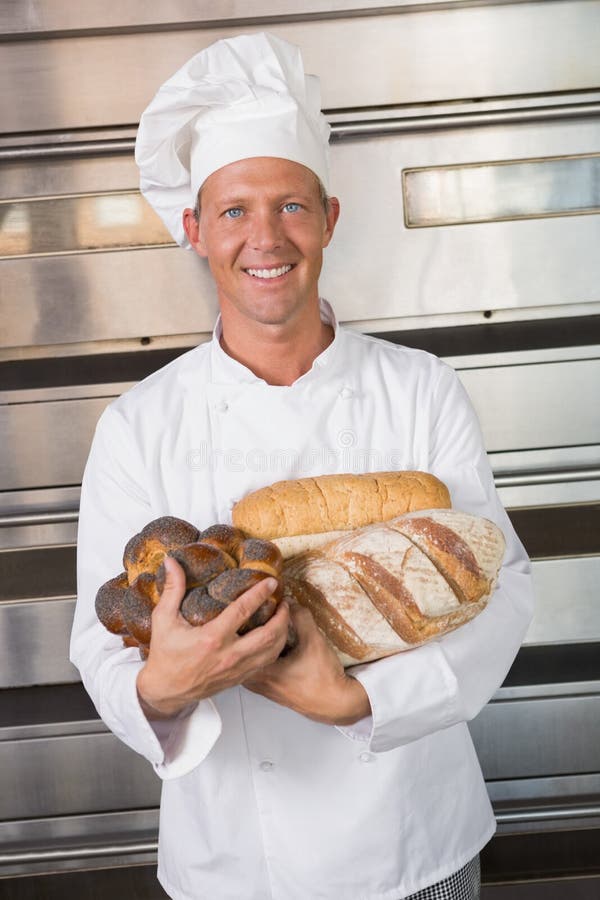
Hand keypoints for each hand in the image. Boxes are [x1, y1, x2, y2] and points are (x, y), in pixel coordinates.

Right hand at [136, 557, 290, 718]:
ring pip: (272, 651)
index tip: (272, 582)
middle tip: (284, 601)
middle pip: (268, 634)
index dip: (260, 593)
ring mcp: (236, 669)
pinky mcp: (239, 678)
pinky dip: (275, 648)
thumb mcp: (164, 619)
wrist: (166, 690)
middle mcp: (228, 655)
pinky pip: (266, 664)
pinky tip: (275, 637)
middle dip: (282, 616)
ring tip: (283, 617)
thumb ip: (172, 589)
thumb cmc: (165, 655)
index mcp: (212, 638)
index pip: (243, 610)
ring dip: (282, 632)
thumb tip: (172, 561)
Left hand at [243, 604, 370, 725]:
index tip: (250, 614)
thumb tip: (289, 603)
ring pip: (246, 668)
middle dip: (241, 641)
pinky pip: (255, 674)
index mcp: (266, 672)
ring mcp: (265, 690)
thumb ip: (301, 618)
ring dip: (247, 652)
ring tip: (252, 634)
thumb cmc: (324, 677)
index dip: (245, 629)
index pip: (245, 647)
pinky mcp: (272, 692)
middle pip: (240, 659)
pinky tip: (264, 650)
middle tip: (245, 623)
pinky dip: (255, 661)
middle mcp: (261, 683)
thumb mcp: (314, 641)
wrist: (336, 703)